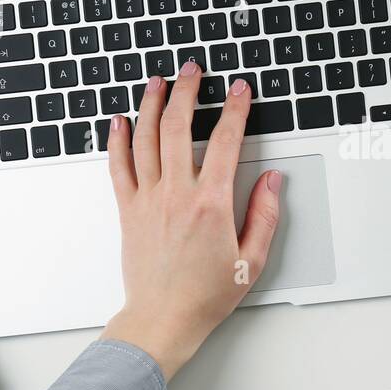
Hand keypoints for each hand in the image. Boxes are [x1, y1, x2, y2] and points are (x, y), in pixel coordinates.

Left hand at [100, 64, 282, 378]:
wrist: (162, 319)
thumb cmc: (205, 296)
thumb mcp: (252, 260)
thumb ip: (265, 216)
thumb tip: (273, 181)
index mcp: (211, 204)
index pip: (228, 142)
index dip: (236, 110)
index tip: (240, 91)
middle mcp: (176, 194)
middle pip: (180, 127)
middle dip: (188, 91)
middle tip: (194, 70)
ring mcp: (148, 200)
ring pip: (146, 138)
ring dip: (153, 105)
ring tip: (159, 81)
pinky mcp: (127, 210)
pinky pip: (119, 166)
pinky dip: (118, 140)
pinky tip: (119, 121)